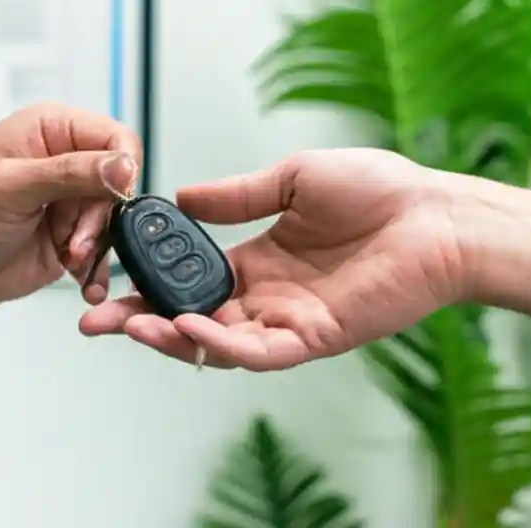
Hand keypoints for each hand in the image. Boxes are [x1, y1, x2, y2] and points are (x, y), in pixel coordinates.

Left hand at [0, 102, 140, 306]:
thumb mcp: (10, 187)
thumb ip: (69, 173)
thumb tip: (123, 165)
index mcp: (52, 130)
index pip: (115, 138)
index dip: (123, 168)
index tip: (115, 198)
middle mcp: (67, 162)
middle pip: (120, 184)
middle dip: (103, 217)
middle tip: (76, 242)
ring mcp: (69, 202)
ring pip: (115, 221)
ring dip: (99, 246)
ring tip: (70, 259)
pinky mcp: (70, 237)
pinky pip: (103, 251)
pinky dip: (96, 268)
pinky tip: (84, 282)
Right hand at [79, 148, 475, 369]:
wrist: (436, 214)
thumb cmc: (379, 190)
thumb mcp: (291, 179)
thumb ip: (236, 195)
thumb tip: (182, 196)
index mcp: (259, 260)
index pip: (189, 281)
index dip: (147, 284)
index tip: (108, 276)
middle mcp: (267, 297)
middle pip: (189, 320)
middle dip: (139, 322)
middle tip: (94, 320)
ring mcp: (288, 320)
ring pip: (215, 343)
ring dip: (169, 337)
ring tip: (129, 324)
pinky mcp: (315, 336)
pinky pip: (258, 351)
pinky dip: (220, 344)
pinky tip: (189, 326)